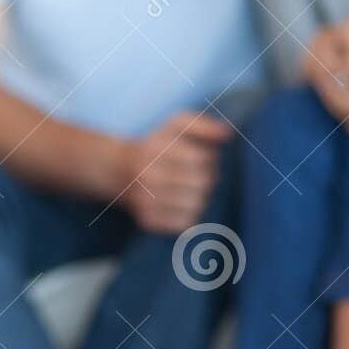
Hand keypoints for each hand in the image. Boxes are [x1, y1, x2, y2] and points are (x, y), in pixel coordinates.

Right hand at [118, 112, 232, 234]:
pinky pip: (185, 224)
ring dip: (201, 197)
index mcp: (155, 149)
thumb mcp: (176, 125)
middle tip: (201, 176)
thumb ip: (202, 125)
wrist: (121, 171)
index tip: (204, 158)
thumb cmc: (158, 146)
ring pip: (196, 205)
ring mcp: (145, 200)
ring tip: (193, 190)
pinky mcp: (148, 220)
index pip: (200, 159)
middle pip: (201, 183)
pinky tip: (183, 205)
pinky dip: (190, 215)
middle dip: (208, 179)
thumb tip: (227, 133)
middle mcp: (148, 175)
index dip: (209, 159)